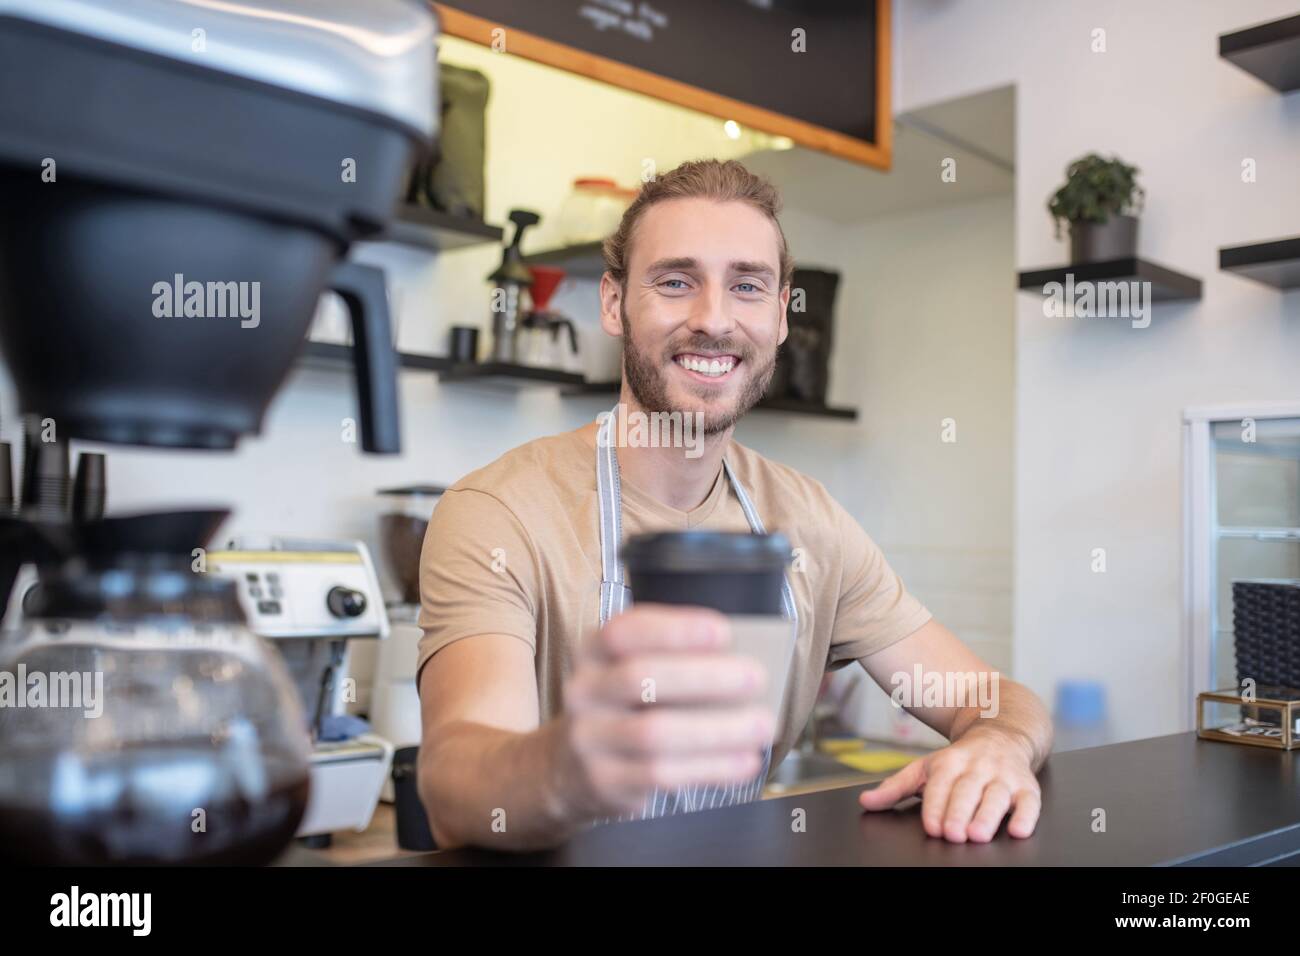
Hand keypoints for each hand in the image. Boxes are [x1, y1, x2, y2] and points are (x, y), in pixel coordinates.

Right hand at [559, 604, 772, 816]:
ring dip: (717, 729)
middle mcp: (584, 691)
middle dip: (704, 676)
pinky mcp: (605, 781)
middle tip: (755, 678)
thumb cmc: (624, 708)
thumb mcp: (629, 672)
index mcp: (593, 652)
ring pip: (655, 733)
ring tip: (762, 725)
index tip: (723, 631)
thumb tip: (740, 662)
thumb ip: (674, 662)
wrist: (570, 767)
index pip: (624, 631)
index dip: (674, 629)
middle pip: (639, 677)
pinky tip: (744, 761)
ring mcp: (589, 739)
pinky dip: (712, 767)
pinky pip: (663, 774)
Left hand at [857, 728, 1040, 842]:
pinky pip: (1029, 801)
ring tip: (978, 834)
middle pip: (967, 790)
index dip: (936, 806)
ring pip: (997, 795)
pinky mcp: (1027, 785)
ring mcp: (1003, 775)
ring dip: (988, 815)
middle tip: (953, 834)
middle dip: (959, 812)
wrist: (1002, 733)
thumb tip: (866, 802)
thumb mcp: (925, 767)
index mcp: (949, 761)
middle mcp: (977, 766)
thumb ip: (896, 787)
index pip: (940, 784)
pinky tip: (1019, 829)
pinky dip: (1026, 816)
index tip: (932, 826)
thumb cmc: (959, 760)